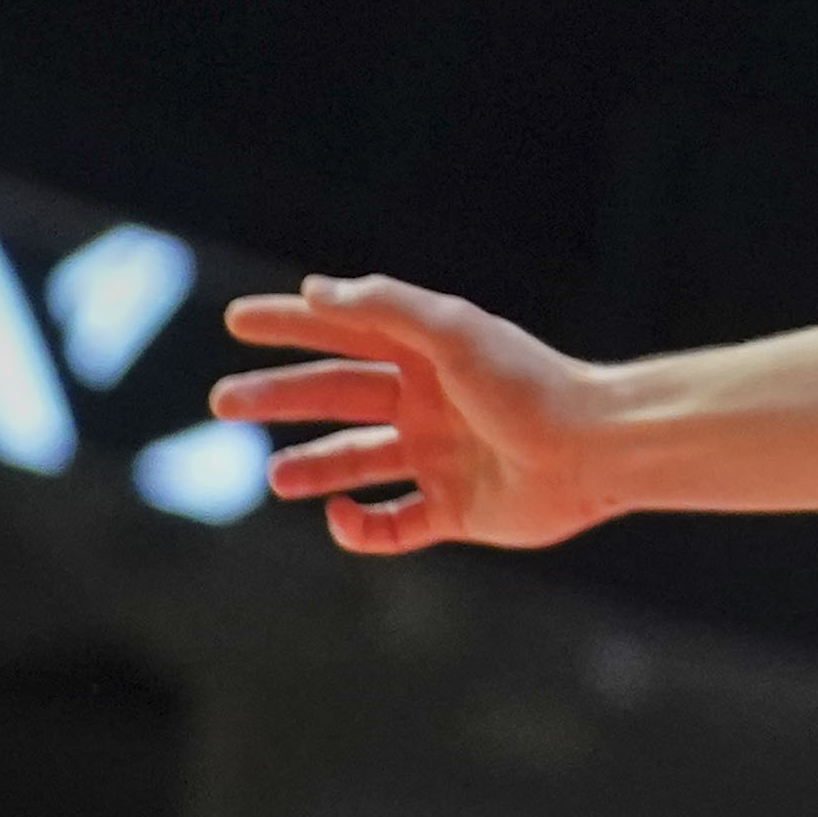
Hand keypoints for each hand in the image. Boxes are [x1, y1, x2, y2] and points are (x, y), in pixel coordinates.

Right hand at [215, 272, 617, 552]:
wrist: (594, 450)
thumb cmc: (528, 383)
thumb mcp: (454, 331)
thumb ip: (386, 307)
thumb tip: (316, 289)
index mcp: (431, 356)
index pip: (346, 331)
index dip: (291, 324)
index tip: (235, 320)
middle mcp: (432, 404)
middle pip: (339, 396)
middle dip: (281, 397)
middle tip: (223, 402)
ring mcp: (443, 458)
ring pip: (359, 461)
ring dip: (313, 466)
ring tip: (275, 474)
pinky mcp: (457, 511)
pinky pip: (393, 524)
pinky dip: (360, 527)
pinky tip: (341, 516)